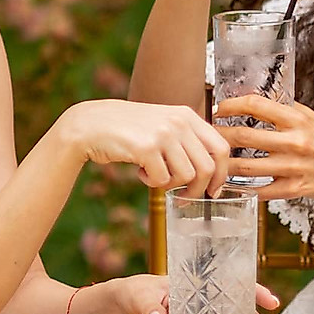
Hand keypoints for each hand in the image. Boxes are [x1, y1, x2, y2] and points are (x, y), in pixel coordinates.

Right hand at [59, 100, 229, 194]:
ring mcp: (163, 133)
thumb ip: (186, 140)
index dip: (222, 174)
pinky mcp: (146, 148)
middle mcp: (179, 122)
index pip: (221, 148)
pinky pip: (162, 180)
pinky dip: (151, 183)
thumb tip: (212, 173)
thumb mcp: (163, 124)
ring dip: (170, 185)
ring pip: (186, 176)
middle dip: (198, 190)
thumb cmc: (128, 129)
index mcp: (187, 115)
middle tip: (185, 198)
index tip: (213, 190)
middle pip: (208, 167)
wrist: (91, 124)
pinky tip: (140, 171)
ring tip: (154, 175)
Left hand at [213, 95, 313, 202]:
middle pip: (244, 136)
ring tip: (213, 159)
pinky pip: (258, 190)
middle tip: (208, 134)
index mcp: (297, 119)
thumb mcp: (312, 119)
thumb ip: (285, 110)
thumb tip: (255, 101)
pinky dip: (242, 187)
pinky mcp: (292, 189)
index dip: (231, 105)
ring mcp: (292, 167)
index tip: (219, 108)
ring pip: (245, 166)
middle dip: (219, 134)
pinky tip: (230, 183)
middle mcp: (294, 142)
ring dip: (224, 163)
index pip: (255, 105)